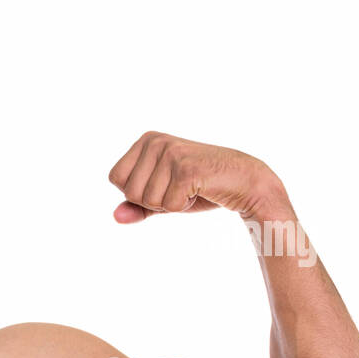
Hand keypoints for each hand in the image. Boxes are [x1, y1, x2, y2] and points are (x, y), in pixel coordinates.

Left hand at [107, 131, 283, 222]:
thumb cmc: (200, 188)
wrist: (243, 181)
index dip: (138, 193)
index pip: (116, 179)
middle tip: (180, 188)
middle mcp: (155, 141)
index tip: (165, 184)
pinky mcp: (186, 168)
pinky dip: (184, 206)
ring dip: (171, 204)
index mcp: (146, 140)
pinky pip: (169, 205)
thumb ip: (136, 206)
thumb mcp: (162, 197)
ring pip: (148, 201)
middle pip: (130, 192)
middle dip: (154, 201)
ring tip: (191, 188)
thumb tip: (115, 216)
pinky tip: (200, 190)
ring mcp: (171, 153)